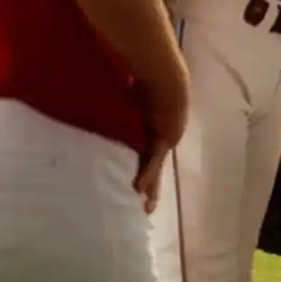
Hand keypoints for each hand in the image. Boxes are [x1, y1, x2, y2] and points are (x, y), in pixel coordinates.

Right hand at [134, 70, 189, 213]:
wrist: (165, 74)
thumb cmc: (150, 78)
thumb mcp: (135, 96)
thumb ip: (126, 103)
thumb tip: (114, 100)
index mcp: (159, 127)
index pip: (148, 152)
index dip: (143, 168)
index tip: (137, 184)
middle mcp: (165, 136)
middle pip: (153, 165)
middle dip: (150, 185)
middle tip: (146, 206)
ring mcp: (166, 139)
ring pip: (155, 169)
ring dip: (150, 188)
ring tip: (145, 207)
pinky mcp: (165, 139)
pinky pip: (153, 162)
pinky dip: (147, 175)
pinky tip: (138, 190)